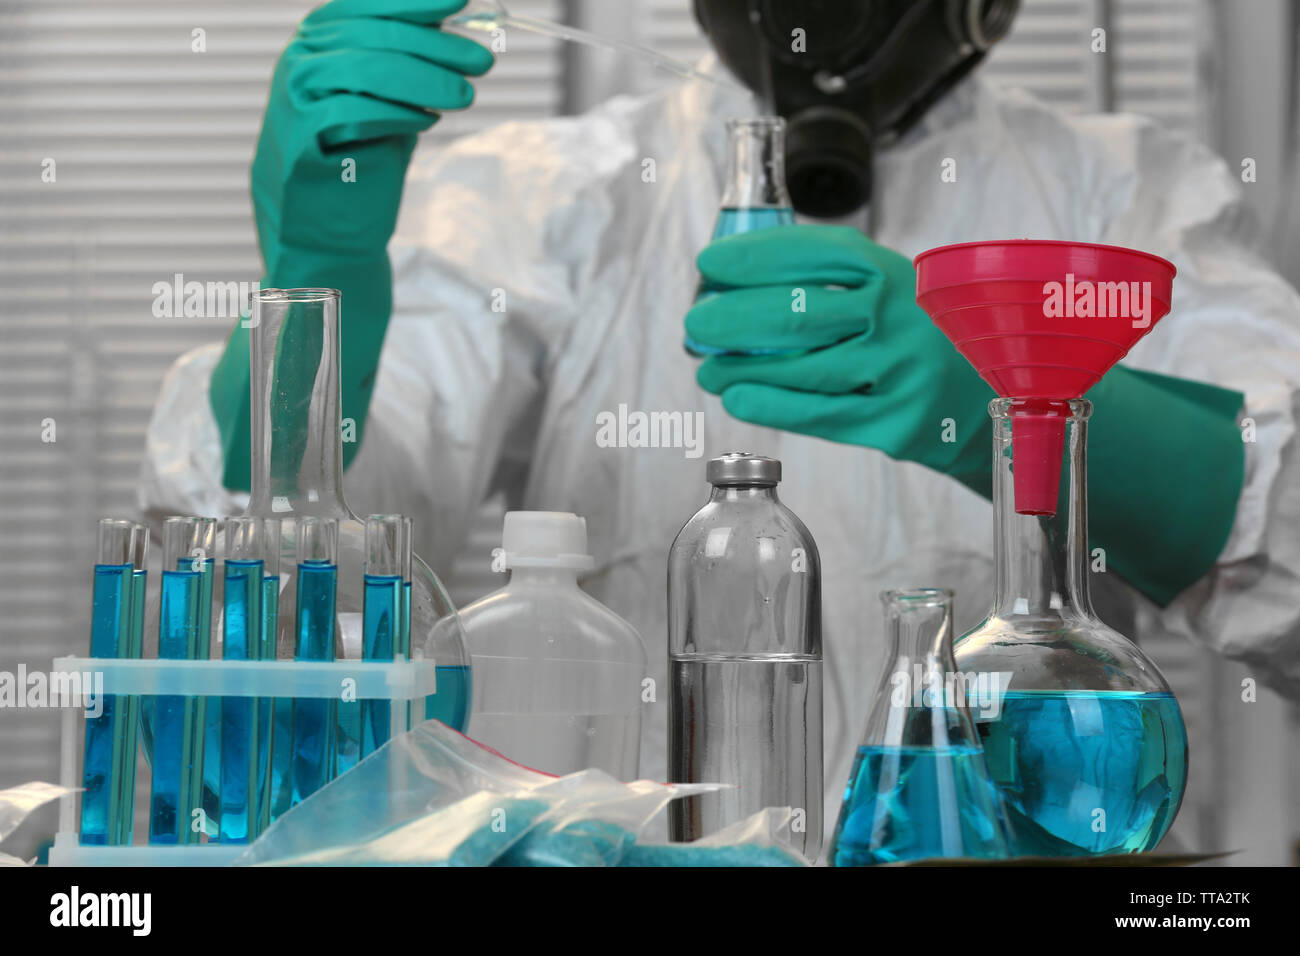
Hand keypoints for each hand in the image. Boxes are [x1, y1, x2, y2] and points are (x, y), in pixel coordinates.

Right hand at [253, 0, 493, 267]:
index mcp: (322, 36)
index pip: (370, 4)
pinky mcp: (299, 133)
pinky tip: (428, 121)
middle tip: (481, 62)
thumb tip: (448, 22)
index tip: (460, 2)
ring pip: (366, 69)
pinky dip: (397, 113)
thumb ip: (407, 58)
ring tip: (465, 94)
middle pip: (375, 36)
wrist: (321, 216)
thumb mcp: (388, 96)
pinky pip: (353, 112)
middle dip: (436, 47)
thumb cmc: (357, 152)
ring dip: (423, 80)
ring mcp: (296, 92)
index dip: (416, 1)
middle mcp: (303, 55)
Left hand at [687, 225, 994, 490]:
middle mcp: (896, 319)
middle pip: (794, 313)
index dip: (751, 258)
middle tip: (696, 324)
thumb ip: (834, 279)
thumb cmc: (926, 333)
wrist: (997, 393)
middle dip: (731, 318)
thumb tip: (741, 280)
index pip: (809, 255)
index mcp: (893, 272)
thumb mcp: (896, 286)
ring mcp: (896, 372)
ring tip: (706, 368)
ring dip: (740, 369)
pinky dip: (770, 405)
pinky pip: (818, 414)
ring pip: (800, 369)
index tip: (710, 263)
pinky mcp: (893, 422)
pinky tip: (737, 397)